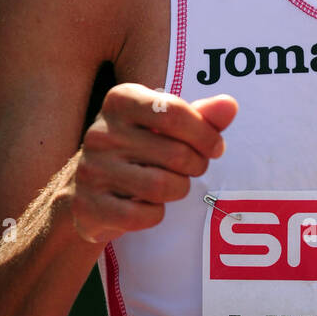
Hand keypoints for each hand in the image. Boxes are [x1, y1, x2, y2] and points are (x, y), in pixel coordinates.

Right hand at [68, 83, 237, 243]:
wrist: (86, 190)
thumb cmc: (138, 150)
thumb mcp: (165, 126)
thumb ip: (201, 116)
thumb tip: (229, 105)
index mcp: (121, 100)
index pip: (175, 112)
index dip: (206, 135)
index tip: (216, 147)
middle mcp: (101, 131)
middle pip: (176, 154)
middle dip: (196, 166)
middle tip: (192, 168)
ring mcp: (91, 169)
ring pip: (161, 186)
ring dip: (179, 190)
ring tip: (172, 185)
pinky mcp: (89, 205)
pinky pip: (142, 215)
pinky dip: (155, 215)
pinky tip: (148, 205)